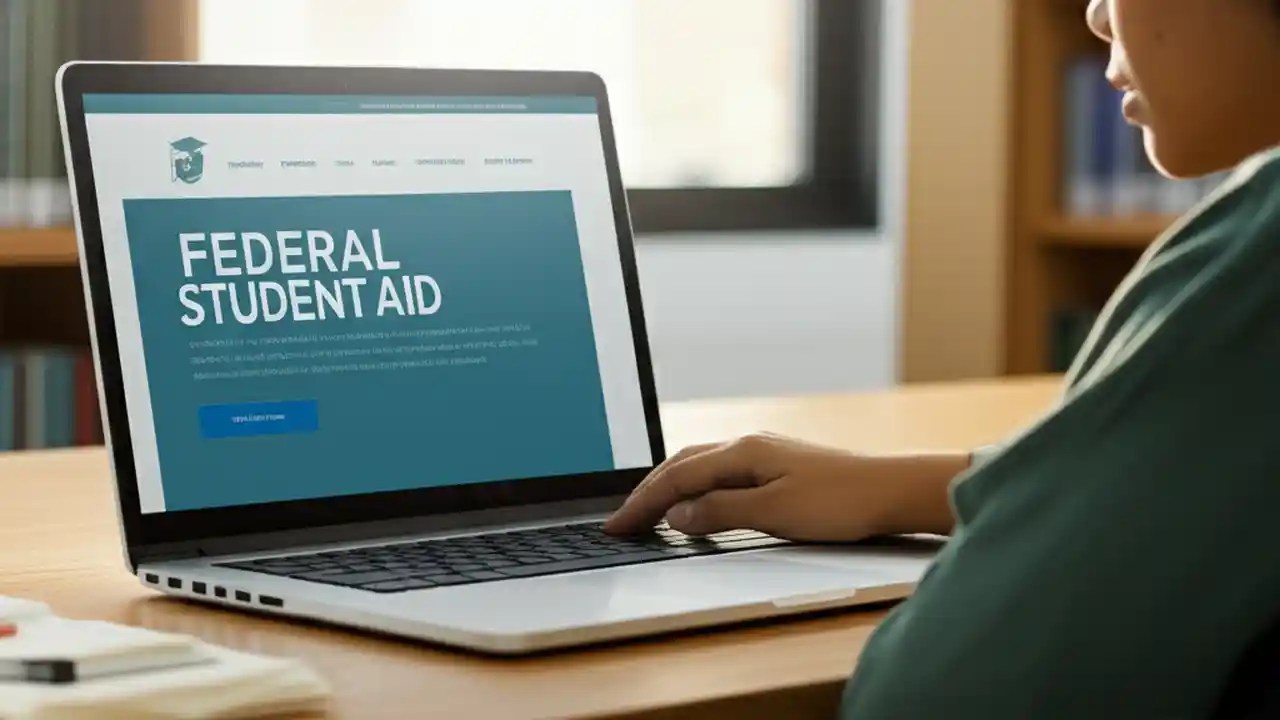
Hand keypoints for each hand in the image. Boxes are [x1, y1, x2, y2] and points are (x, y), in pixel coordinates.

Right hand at [603, 433, 966, 541]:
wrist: (892, 491)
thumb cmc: (842, 501)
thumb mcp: (774, 513)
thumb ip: (722, 511)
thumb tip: (678, 514)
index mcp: (743, 453)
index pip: (677, 478)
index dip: (643, 504)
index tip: (617, 526)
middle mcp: (749, 447)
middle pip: (683, 466)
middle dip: (648, 493)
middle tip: (622, 522)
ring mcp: (765, 454)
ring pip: (701, 466)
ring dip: (670, 488)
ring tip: (648, 513)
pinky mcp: (779, 467)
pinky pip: (720, 473)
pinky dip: (695, 488)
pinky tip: (698, 503)